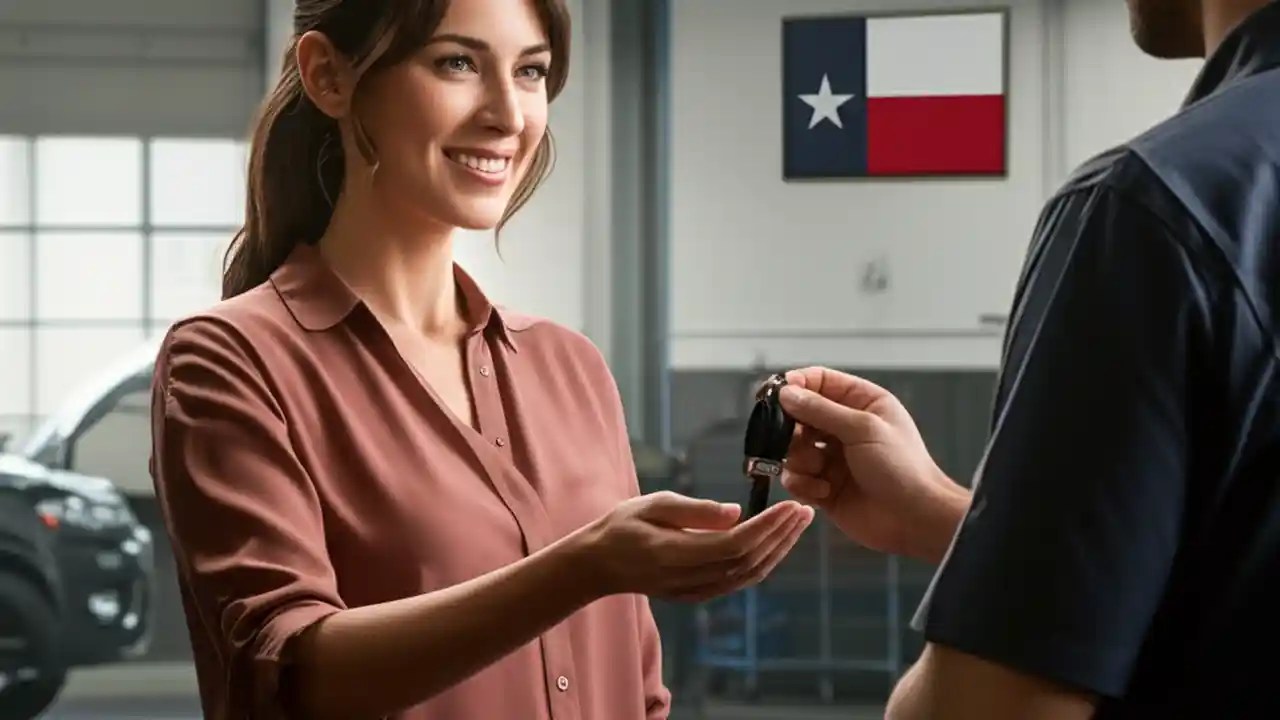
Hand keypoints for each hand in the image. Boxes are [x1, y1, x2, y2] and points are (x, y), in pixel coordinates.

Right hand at [580, 491, 813, 601]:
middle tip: (804, 510)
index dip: (768, 526)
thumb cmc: (622, 526)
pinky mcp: (699, 594)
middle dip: (781, 535)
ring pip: (749, 575)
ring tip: (797, 525)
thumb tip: (738, 512)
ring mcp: (696, 592)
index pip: (736, 544)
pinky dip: (763, 561)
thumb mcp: (652, 505)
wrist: (598, 565)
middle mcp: (690, 579)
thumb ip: (695, 511)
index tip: (790, 505)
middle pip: (749, 561)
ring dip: (778, 550)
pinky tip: (776, 543)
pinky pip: (740, 581)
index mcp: (676, 555)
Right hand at [776, 367, 969, 562]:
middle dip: (791, 429)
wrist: (914, 520)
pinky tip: (825, 492)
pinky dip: (804, 484)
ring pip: (792, 448)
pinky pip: (795, 477)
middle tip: (795, 439)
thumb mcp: (862, 429)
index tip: (775, 394)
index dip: (796, 384)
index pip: (819, 381)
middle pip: (798, 414)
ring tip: (821, 470)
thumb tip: (786, 393)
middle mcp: (844, 427)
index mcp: (861, 403)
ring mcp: (832, 457)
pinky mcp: (823, 486)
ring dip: (800, 459)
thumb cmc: (901, 468)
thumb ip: (821, 409)